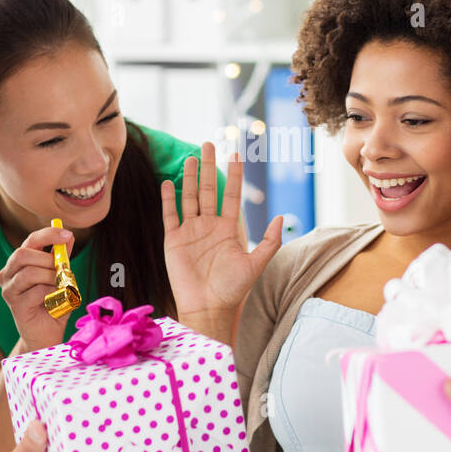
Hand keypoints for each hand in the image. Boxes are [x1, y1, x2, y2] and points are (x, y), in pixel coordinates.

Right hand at [0, 223, 75, 350]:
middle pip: (23, 254)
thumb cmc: (53, 303)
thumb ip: (61, 259)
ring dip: (52, 278)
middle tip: (63, 270)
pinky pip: (37, 292)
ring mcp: (9, 290)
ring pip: (30, 273)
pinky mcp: (15, 306)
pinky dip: (53, 294)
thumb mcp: (60, 277)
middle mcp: (8, 274)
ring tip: (61, 288)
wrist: (47, 333)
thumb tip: (68, 236)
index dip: (48, 235)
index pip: (30, 241)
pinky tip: (56, 301)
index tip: (67, 235)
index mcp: (19, 263)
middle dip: (48, 259)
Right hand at [161, 142, 283, 323]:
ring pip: (189, 198)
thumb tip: (282, 216)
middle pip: (207, 190)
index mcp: (228, 229)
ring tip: (190, 157)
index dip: (233, 175)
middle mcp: (209, 226)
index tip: (237, 154)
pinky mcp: (174, 240)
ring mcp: (190, 232)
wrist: (208, 308)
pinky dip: (168, 199)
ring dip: (188, 178)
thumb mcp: (256, 264)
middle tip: (208, 143)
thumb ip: (270, 241)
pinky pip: (170, 215)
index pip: (231, 195)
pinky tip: (168, 182)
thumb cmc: (233, 289)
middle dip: (208, 167)